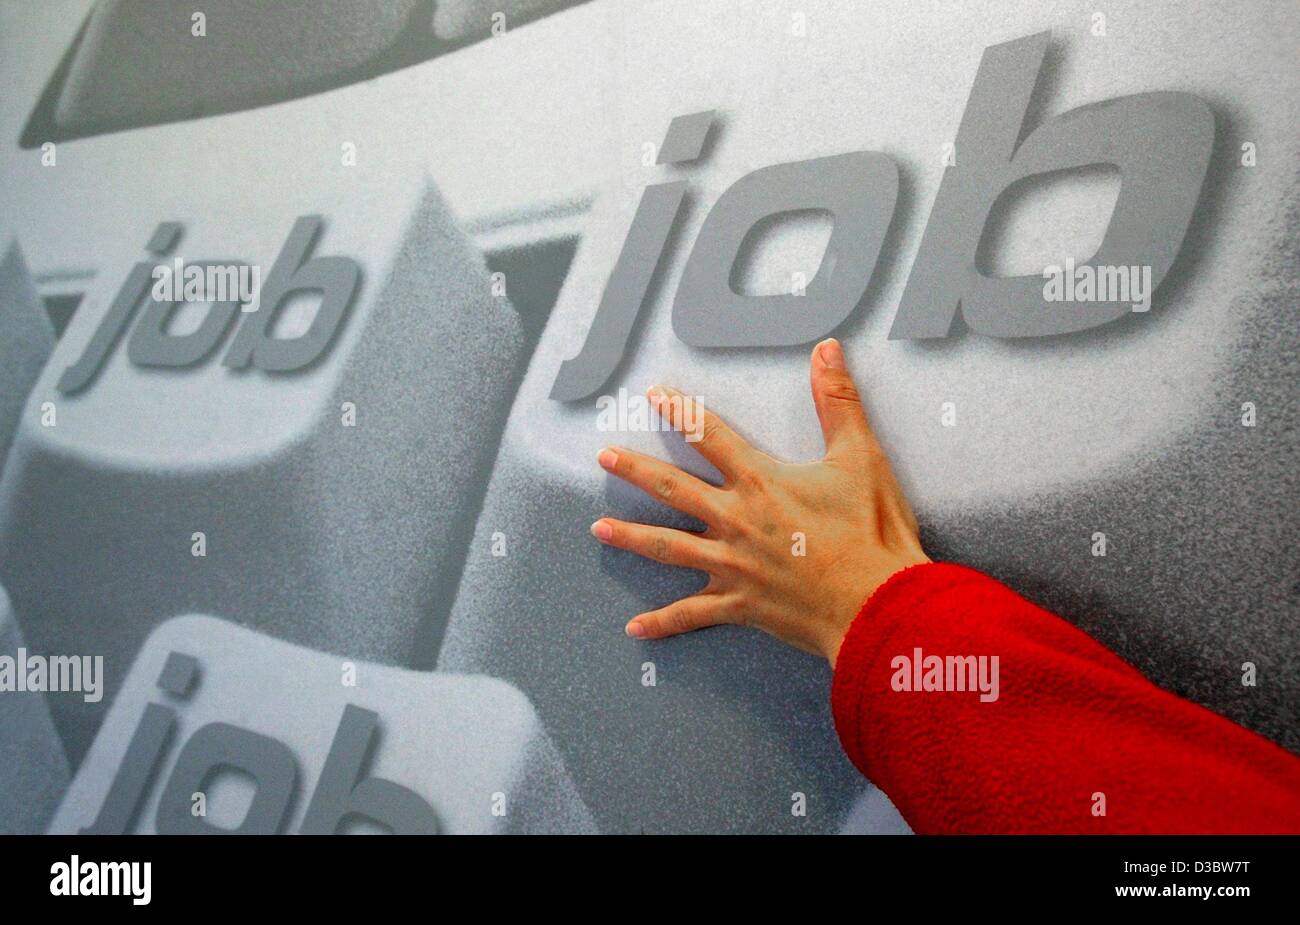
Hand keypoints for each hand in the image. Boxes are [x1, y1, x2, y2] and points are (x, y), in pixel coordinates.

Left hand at [591, 338, 928, 667]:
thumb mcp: (860, 457)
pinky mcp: (740, 604)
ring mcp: (733, 564)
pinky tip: (634, 628)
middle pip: (672, 489)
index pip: (709, 436)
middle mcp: (736, 520)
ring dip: (631, 537)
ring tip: (598, 529)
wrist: (877, 602)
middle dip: (635, 471)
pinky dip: (663, 623)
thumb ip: (838, 401)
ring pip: (669, 547)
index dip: (680, 412)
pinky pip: (692, 615)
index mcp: (760, 482)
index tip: (652, 395)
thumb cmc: (872, 531)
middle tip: (603, 458)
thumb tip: (827, 349)